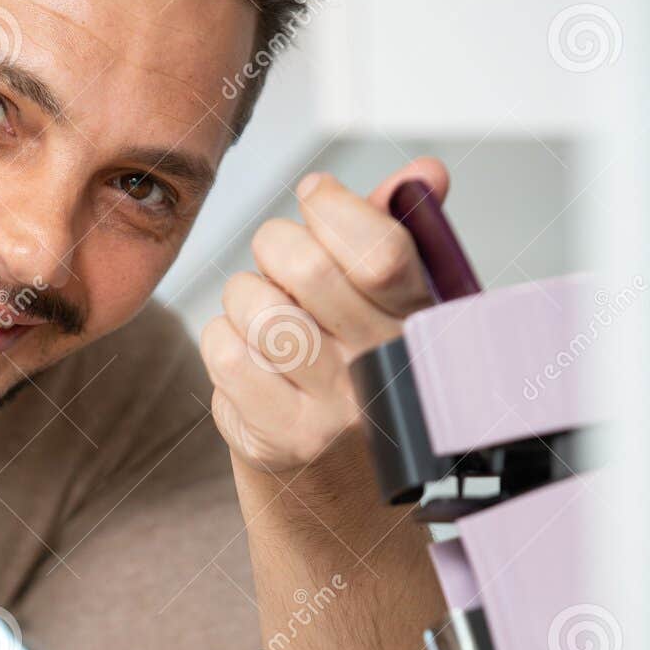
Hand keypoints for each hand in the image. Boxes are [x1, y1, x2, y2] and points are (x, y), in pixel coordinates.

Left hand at [200, 159, 445, 476]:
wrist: (340, 478)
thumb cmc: (355, 364)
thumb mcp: (389, 297)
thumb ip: (399, 228)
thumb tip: (427, 171)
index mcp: (421, 321)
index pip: (380, 252)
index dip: (334, 206)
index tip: (313, 194)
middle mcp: (385, 370)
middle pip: (307, 268)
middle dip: (276, 244)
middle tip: (278, 258)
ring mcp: (334, 412)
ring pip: (256, 308)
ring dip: (245, 295)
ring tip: (263, 313)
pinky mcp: (283, 440)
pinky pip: (225, 354)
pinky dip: (222, 338)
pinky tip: (248, 356)